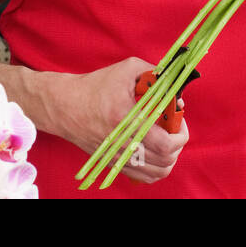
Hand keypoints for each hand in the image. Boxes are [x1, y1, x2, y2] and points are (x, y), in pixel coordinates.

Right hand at [43, 58, 188, 183]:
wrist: (65, 106)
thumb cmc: (96, 86)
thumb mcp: (128, 69)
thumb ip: (156, 74)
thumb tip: (176, 92)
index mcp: (126, 120)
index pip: (165, 144)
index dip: (180, 134)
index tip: (179, 119)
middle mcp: (122, 144)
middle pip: (165, 161)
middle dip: (178, 143)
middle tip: (174, 126)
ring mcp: (117, 157)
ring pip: (157, 173)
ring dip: (169, 156)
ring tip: (166, 138)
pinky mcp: (113, 164)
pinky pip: (144, 177)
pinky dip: (156, 167)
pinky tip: (155, 150)